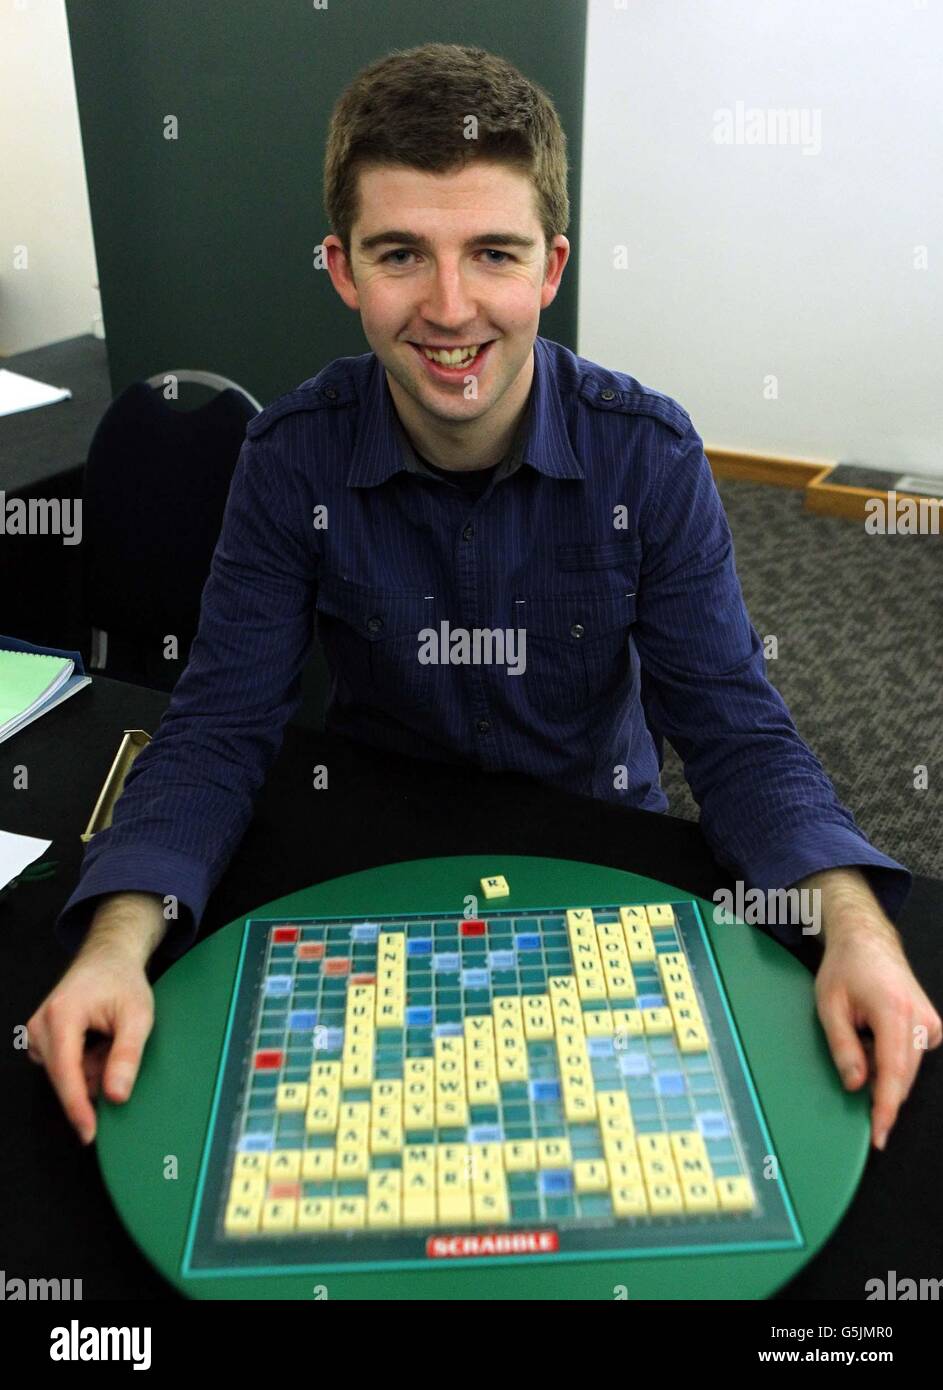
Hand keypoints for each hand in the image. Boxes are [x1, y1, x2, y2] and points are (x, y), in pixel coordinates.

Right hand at [26, 893, 164, 1143]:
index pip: (67, 1074)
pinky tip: (97, 1041)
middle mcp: (40, 1024)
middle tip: (117, 1043)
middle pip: (65, 1077)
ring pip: (65, 1074)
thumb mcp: (138, 1016)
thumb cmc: (122, 982)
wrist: (108, 958)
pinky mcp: (39, 1038)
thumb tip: (115, 1096)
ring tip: (108, 1037)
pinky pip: (63, 1067)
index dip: (78, 1107)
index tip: (89, 1134)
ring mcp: (36, 1032)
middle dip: (96, 1074)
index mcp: (62, 1016)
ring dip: (91, 1067)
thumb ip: (127, 1056)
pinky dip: (84, 1062)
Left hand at [814, 918, 941, 1149]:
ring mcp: (931, 1021)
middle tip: (855, 1081)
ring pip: (909, 1069)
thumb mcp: (828, 1006)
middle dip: (880, 1091)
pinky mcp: (932, 1025)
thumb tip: (856, 1085)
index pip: (893, 1072)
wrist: (867, 941)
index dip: (885, 1108)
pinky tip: (875, 1037)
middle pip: (903, 1075)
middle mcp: (920, 1017)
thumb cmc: (845, 968)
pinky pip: (913, 1058)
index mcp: (893, 1010)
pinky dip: (893, 1060)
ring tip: (860, 1037)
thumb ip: (843, 1047)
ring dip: (884, 1071)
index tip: (878, 1134)